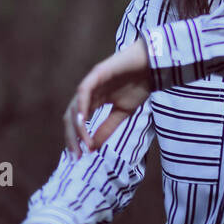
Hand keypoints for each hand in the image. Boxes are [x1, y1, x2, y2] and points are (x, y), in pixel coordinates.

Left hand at [64, 37, 151, 157]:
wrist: (153, 66)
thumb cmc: (140, 85)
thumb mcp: (123, 113)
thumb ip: (107, 128)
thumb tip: (92, 147)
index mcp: (93, 101)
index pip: (77, 122)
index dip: (75, 140)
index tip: (79, 157)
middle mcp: (88, 93)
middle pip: (70, 117)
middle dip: (71, 138)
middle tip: (76, 156)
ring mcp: (91, 82)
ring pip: (74, 107)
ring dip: (76, 127)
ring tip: (83, 143)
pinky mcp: (97, 73)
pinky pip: (83, 91)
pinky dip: (81, 106)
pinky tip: (82, 121)